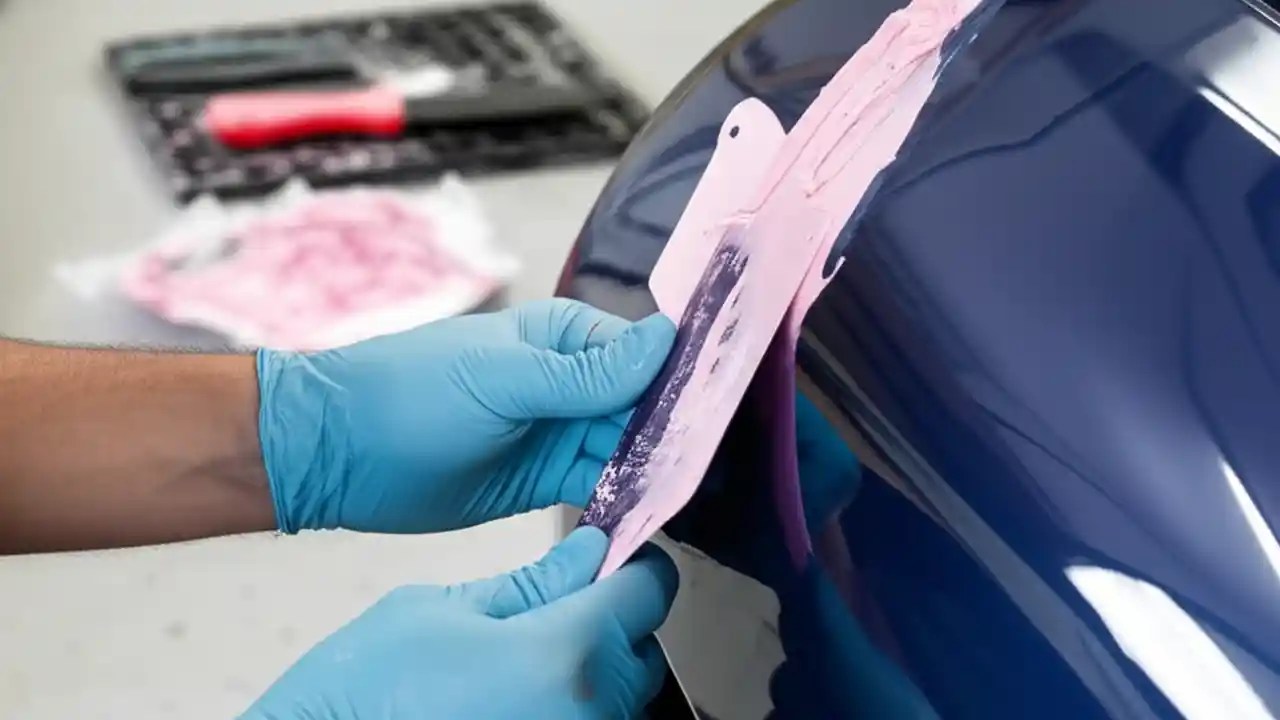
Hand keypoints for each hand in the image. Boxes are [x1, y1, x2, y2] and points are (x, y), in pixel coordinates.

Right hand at [242, 527, 678, 719]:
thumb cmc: (360, 694)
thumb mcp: (439, 610)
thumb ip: (531, 583)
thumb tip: (587, 554)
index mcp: (567, 653)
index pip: (650, 591)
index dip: (628, 567)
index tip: (605, 564)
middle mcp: (590, 713)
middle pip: (640, 652)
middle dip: (606, 626)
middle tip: (542, 622)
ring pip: (618, 701)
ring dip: (586, 677)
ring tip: (511, 674)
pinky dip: (564, 710)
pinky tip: (508, 706)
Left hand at [257, 299, 675, 532]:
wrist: (337, 454)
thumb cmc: (411, 395)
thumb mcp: (504, 379)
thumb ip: (587, 372)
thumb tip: (667, 337)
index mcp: (566, 337)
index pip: (646, 356)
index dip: (684, 385)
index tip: (721, 416)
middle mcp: (572, 382)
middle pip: (646, 409)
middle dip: (675, 438)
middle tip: (711, 472)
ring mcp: (560, 432)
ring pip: (630, 453)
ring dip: (654, 475)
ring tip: (684, 501)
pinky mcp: (546, 479)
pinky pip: (601, 489)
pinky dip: (624, 504)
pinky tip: (646, 520)